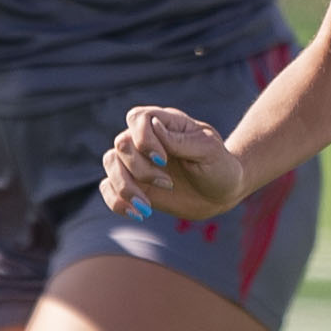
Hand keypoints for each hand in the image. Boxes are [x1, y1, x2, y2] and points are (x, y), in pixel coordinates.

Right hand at [103, 105, 244, 221]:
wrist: (221, 193)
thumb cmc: (219, 166)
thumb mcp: (209, 151)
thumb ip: (181, 140)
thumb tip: (154, 125)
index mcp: (166, 123)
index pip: (138, 117)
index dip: (144, 138)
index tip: (164, 160)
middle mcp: (146, 140)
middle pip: (121, 143)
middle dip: (140, 168)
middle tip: (168, 184)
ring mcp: (137, 162)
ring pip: (110, 163)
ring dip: (124, 187)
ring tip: (146, 206)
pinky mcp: (133, 184)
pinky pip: (108, 187)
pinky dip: (116, 201)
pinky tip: (138, 213)